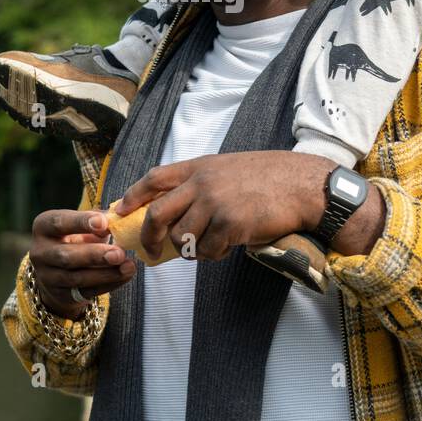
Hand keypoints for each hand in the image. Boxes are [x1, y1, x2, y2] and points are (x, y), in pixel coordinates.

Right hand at [28, 208, 135, 318]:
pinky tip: (125, 275)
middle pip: (66, 256)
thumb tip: (119, 219)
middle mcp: (40, 252)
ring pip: (76, 277)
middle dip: (94, 255)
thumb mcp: (82, 225)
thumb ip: (98, 220)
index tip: (103, 223)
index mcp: (43, 226)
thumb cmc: (76, 238)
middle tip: (119, 253)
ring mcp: (47, 276)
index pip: (59, 223)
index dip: (80, 222)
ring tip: (128, 266)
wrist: (60, 269)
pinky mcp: (60, 295)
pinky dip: (108, 284)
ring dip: (105, 273)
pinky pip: (86, 292)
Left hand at [111, 152, 384, 262]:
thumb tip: (172, 214)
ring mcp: (215, 203)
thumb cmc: (268, 179)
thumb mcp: (227, 169)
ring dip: (191, 250)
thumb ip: (200, 184)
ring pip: (182, 239)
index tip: (118, 212)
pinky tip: (230, 246)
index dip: (131, 196)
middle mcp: (202, 183)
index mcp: (199, 166)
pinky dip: (215, 254)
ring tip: (211, 246)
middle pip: (157, 215)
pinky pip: (208, 251)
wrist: (303, 185)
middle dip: (147, 239)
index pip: (153, 178)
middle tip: (149, 254)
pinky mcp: (231, 224)